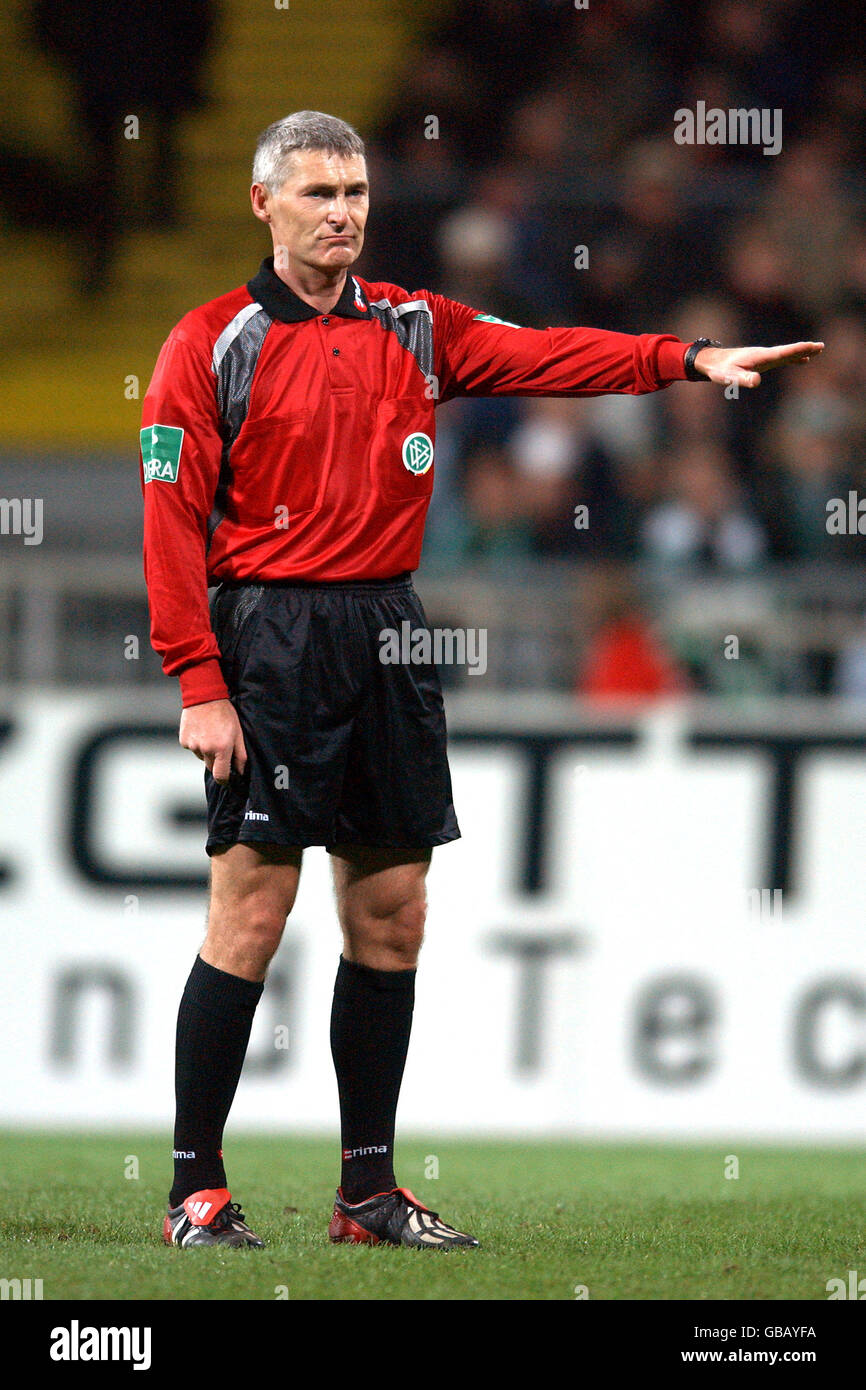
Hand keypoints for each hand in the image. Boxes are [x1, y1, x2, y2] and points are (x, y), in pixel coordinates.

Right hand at [179, 698, 246, 784]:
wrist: (204, 696)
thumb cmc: (224, 713)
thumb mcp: (238, 733)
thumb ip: (240, 754)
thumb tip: (241, 771)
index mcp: (221, 749)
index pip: (221, 775)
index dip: (225, 780)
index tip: (228, 779)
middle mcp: (205, 749)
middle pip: (211, 767)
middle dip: (217, 762)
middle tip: (221, 747)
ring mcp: (193, 746)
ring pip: (201, 757)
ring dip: (206, 751)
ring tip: (211, 734)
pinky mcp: (184, 741)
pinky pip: (192, 749)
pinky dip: (197, 744)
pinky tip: (201, 731)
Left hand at [693, 341, 824, 387]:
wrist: (712, 361)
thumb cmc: (720, 370)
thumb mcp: (730, 377)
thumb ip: (743, 379)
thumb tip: (757, 382)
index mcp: (760, 357)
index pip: (783, 353)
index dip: (798, 350)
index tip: (813, 346)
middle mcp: (764, 354)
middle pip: (788, 351)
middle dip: (805, 349)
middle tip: (821, 346)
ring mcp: (764, 357)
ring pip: (787, 353)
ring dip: (802, 352)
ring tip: (818, 350)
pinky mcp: (762, 361)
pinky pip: (782, 358)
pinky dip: (793, 358)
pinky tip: (801, 360)